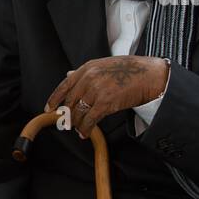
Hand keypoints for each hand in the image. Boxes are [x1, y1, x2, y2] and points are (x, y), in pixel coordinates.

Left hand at [44, 56, 168, 136]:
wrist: (149, 76)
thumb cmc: (129, 70)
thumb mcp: (103, 65)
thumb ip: (85, 72)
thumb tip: (68, 75)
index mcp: (87, 69)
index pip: (64, 85)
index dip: (54, 99)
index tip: (49, 108)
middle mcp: (88, 79)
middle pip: (70, 101)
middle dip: (67, 115)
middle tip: (66, 123)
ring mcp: (96, 91)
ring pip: (78, 112)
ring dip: (76, 123)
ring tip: (77, 128)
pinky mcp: (104, 103)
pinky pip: (89, 120)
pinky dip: (85, 129)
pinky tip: (84, 133)